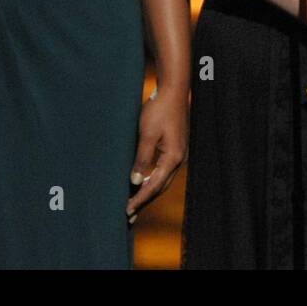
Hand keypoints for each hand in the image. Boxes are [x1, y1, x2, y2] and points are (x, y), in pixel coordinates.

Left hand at [126, 85, 187, 224]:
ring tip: (135, 203)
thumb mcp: (146, 134)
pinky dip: (153, 180)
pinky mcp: (176, 148)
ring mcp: (180, 154)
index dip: (140, 199)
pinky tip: (144, 182)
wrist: (174, 91)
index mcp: (173, 158)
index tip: (127, 210)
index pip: (154, 186)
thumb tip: (136, 182)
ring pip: (163, 180)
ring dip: (149, 191)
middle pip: (161, 187)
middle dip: (144, 200)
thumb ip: (142, 159)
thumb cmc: (159, 110)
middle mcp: (179, 159)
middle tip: (129, 214)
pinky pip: (164, 171)